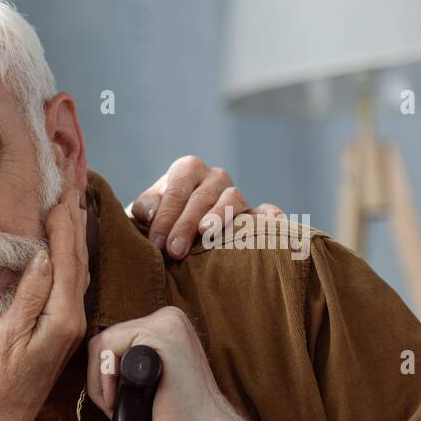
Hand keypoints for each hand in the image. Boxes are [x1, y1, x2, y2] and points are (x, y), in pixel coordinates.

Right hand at [0, 187, 89, 420]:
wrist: (8, 417)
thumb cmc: (2, 380)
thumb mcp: (9, 336)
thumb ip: (29, 295)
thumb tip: (43, 255)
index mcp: (63, 316)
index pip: (67, 258)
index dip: (63, 223)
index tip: (58, 192)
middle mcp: (73, 316)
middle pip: (79, 257)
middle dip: (74, 218)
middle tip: (69, 184)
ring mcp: (70, 321)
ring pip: (78, 266)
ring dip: (74, 232)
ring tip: (70, 203)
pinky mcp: (62, 325)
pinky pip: (71, 279)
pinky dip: (69, 253)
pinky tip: (65, 241)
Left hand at [86, 306, 245, 420]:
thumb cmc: (178, 418)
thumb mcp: (150, 379)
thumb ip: (129, 363)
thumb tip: (95, 360)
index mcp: (167, 325)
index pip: (113, 340)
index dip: (104, 375)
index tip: (117, 401)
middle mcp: (168, 317)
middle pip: (104, 341)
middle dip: (100, 379)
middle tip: (116, 407)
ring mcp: (166, 323)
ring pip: (102, 345)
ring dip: (100, 384)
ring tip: (120, 406)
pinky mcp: (159, 337)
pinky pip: (107, 349)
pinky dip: (104, 380)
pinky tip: (122, 401)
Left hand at [131, 155, 284, 259]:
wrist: (176, 224)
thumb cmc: (159, 217)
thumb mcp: (147, 209)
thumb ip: (146, 208)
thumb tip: (152, 214)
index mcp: (187, 169)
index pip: (177, 190)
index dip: (166, 217)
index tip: (157, 243)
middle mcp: (214, 177)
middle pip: (202, 197)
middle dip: (186, 224)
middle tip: (175, 250)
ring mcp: (235, 193)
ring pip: (232, 200)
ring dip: (219, 217)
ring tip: (207, 233)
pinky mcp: (253, 211)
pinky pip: (265, 211)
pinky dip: (270, 216)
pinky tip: (274, 223)